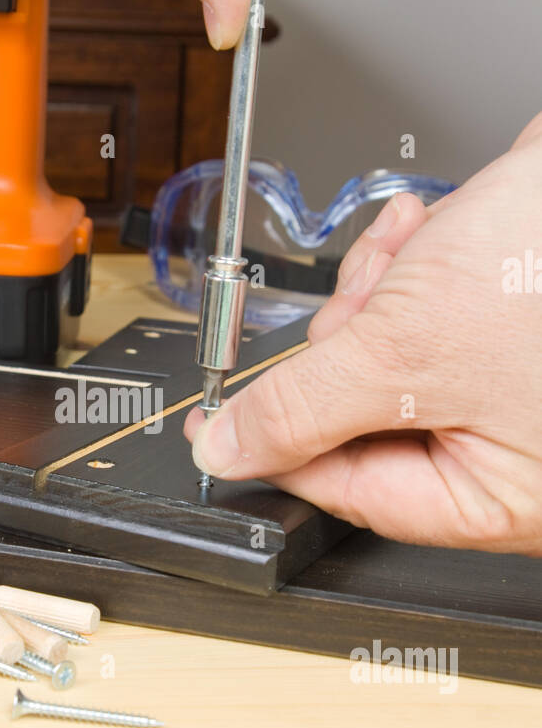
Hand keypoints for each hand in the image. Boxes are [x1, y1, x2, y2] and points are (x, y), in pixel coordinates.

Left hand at [185, 115, 541, 556]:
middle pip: (360, 415)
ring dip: (382, 291)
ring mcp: (507, 388)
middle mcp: (509, 453)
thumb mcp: (406, 350)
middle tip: (369, 305)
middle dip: (349, 342)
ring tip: (421, 253)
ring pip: (384, 353)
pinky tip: (436, 232)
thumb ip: (303, 411)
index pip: (348, 489)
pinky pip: (423, 312)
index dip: (277, 446)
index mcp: (495, 495)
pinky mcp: (504, 326)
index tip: (219, 423)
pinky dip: (415, 268)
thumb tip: (233, 453)